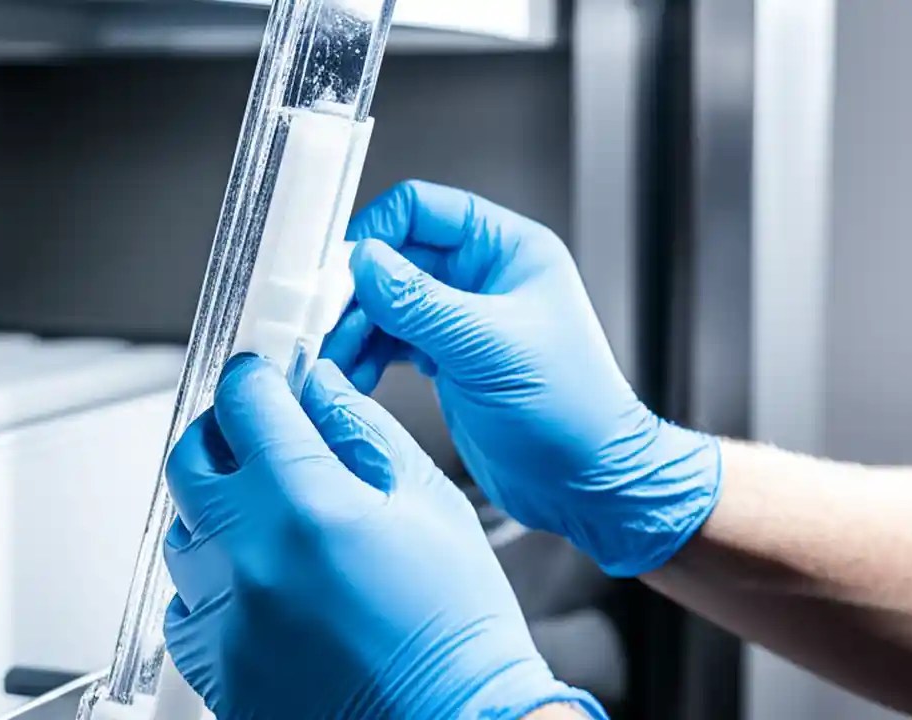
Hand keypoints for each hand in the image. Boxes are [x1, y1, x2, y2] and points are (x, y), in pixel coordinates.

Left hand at [163, 355, 604, 719]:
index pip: (245, 404)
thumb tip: (319, 390)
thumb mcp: (429, 504)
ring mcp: (222, 618)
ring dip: (218, 510)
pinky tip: (265, 585)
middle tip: (258, 439)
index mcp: (308, 507)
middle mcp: (249, 560)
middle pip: (191, 460)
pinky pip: (183, 600)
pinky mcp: (212, 666)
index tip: (264, 379)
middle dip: (223, 434)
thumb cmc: (456, 631)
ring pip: (182, 529)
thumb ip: (362, 433)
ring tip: (275, 526)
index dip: (256, 379)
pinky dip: (213, 579)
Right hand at [323, 180, 721, 576]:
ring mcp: (461, 319)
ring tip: (334, 361)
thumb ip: (420, 302)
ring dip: (354, 330)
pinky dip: (366, 357)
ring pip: (386, 304)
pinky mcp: (446, 359)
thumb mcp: (487, 347)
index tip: (343, 268)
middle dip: (356, 293)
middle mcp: (481, 277)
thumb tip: (364, 261)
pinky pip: (390, 343)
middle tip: (325, 325)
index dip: (377, 232)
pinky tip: (353, 378)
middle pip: (395, 259)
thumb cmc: (569, 410)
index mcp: (506, 250)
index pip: (423, 210)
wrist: (587, 484)